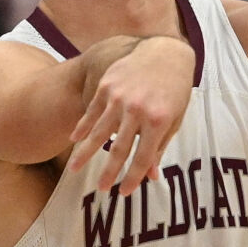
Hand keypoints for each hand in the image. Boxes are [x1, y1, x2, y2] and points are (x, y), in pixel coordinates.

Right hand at [68, 36, 194, 193]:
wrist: (165, 53)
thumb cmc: (173, 91)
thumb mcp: (174, 119)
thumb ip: (160, 147)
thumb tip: (152, 176)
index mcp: (158, 120)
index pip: (143, 157)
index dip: (133, 177)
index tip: (124, 192)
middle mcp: (138, 110)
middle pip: (119, 149)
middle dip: (109, 172)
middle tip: (101, 189)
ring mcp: (120, 97)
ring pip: (99, 131)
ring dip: (85, 152)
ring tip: (74, 169)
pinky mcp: (107, 85)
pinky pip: (92, 111)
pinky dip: (82, 126)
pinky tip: (73, 139)